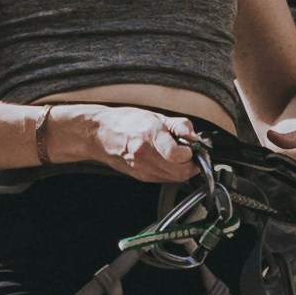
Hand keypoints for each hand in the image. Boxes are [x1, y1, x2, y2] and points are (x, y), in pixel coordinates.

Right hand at [77, 105, 207, 185]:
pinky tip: (168, 160)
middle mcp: (145, 155)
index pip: (178, 155)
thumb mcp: (155, 116)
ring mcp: (142, 169)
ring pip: (175, 178)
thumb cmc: (126, 122)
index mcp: (150, 136)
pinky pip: (165, 179)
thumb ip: (179, 126)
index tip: (193, 147)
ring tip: (180, 156)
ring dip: (183, 169)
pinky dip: (172, 172)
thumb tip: (195, 137)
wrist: (100, 134)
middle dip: (192, 165)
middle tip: (192, 154)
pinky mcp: (141, 176)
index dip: (192, 154)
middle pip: (181, 172)